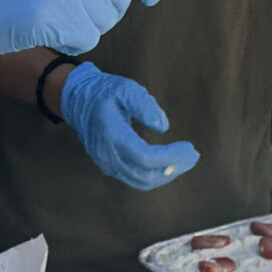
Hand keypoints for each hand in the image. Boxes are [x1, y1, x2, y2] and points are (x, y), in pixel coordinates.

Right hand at [59, 62, 198, 188]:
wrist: (78, 100)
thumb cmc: (105, 92)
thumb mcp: (126, 89)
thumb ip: (145, 105)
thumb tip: (163, 126)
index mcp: (113, 136)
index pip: (145, 157)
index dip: (170, 156)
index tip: (189, 146)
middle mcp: (108, 156)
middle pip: (144, 175)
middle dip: (173, 168)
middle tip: (193, 156)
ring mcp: (106, 164)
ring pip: (139, 181)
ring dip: (165, 175)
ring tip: (185, 162)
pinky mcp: (107, 166)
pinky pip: (133, 179)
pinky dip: (153, 175)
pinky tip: (167, 164)